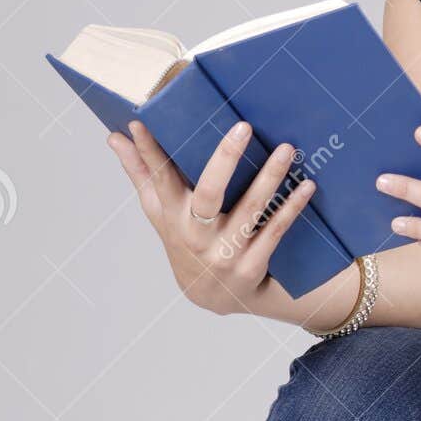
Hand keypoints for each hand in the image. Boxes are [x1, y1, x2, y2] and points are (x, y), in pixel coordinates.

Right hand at [107, 118, 315, 314]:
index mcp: (173, 217)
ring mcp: (224, 253)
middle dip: (224, 159)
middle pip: (208, 194)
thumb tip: (114, 137)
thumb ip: (141, 175)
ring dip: (270, 178)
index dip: (148, 152)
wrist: (214, 298)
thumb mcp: (162, 214)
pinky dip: (291, 208)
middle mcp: (197, 236)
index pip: (158, 179)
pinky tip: (306, 186)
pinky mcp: (251, 265)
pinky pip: (275, 232)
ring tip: (287, 148)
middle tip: (243, 126)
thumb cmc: (187, 242)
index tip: (139, 122)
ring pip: (250, 210)